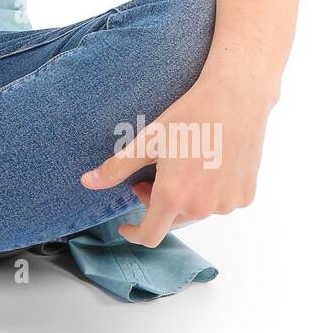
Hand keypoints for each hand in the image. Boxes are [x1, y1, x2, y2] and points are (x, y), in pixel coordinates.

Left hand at [79, 72, 273, 246]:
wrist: (235, 97)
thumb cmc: (189, 115)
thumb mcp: (148, 140)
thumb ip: (117, 167)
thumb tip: (86, 183)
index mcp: (173, 197)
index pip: (150, 235)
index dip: (135, 233)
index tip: (126, 225)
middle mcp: (202, 207)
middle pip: (172, 220)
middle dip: (156, 204)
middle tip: (150, 175)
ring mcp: (227, 203)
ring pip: (196, 211)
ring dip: (183, 198)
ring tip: (180, 166)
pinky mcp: (245, 195)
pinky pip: (220, 202)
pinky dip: (209, 191)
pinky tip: (207, 165)